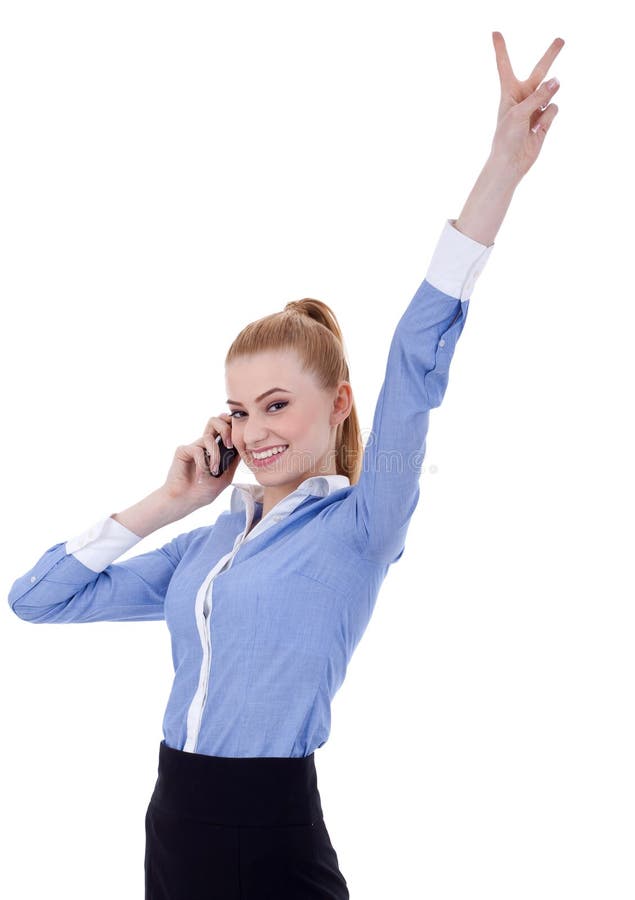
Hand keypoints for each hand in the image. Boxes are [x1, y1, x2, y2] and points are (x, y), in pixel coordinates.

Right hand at [162, 413, 239, 508]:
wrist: (185, 501)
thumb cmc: (203, 491)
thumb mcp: (226, 476)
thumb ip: (233, 461)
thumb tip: (244, 447)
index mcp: (214, 449)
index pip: (223, 428)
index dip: (231, 424)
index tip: (239, 433)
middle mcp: (203, 445)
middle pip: (214, 421)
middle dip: (225, 428)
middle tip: (230, 445)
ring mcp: (193, 447)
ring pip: (208, 437)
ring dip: (215, 455)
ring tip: (214, 471)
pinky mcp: (183, 451)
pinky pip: (197, 450)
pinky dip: (202, 465)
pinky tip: (201, 477)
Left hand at [489, 32, 564, 181]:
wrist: (511, 162)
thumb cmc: (506, 137)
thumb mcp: (519, 113)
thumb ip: (538, 95)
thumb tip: (557, 81)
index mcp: (509, 91)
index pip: (504, 65)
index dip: (500, 49)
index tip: (495, 32)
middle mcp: (523, 96)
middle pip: (540, 71)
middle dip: (550, 55)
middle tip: (561, 40)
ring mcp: (536, 107)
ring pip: (550, 93)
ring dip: (545, 101)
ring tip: (532, 120)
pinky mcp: (545, 118)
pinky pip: (553, 109)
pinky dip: (548, 119)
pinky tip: (538, 129)